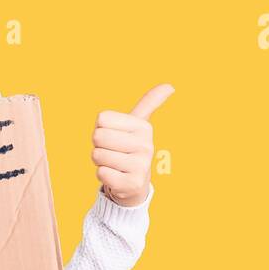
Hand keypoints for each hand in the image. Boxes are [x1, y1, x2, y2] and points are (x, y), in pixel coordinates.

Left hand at [92, 83, 174, 207]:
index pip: (102, 119)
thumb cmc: (128, 148)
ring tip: (115, 164)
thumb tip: (170, 86)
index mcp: (143, 127)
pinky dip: (103, 176)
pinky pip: (102, 173)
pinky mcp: (133, 184)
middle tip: (112, 152)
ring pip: (98, 155)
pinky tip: (116, 176)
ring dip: (100, 162)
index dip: (101, 128)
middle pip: (98, 137)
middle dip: (99, 146)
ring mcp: (141, 165)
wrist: (134, 183)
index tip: (114, 137)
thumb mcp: (138, 124)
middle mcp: (146, 145)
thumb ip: (149, 103)